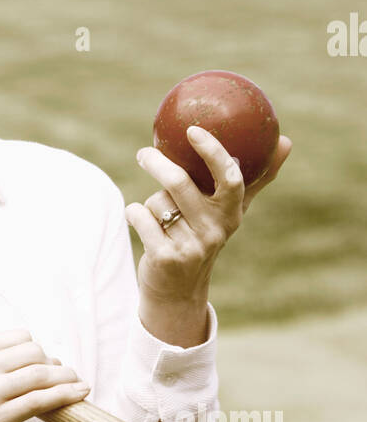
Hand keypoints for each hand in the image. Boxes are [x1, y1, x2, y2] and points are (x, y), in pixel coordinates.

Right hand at [0, 328, 89, 421]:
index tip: (45, 363)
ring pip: (40, 374)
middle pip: (33, 352)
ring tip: (76, 384)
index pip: (19, 337)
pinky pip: (39, 400)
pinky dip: (65, 395)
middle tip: (60, 377)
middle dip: (53, 364)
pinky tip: (78, 394)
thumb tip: (37, 359)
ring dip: (66, 378)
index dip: (38, 351)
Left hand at [124, 127, 291, 344]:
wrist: (178, 290)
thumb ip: (254, 178)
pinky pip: (140, 216)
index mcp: (231, 213)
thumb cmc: (203, 237)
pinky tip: (141, 222)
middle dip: (158, 163)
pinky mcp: (165, 257)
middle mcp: (214, 230)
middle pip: (180, 183)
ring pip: (157, 201)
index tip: (194, 130)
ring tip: (158, 214)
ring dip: (150, 202)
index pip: (230, 178)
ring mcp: (190, 246)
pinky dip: (135, 213)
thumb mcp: (230, 211)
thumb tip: (286, 140)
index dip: (213, 152)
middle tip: (145, 153)